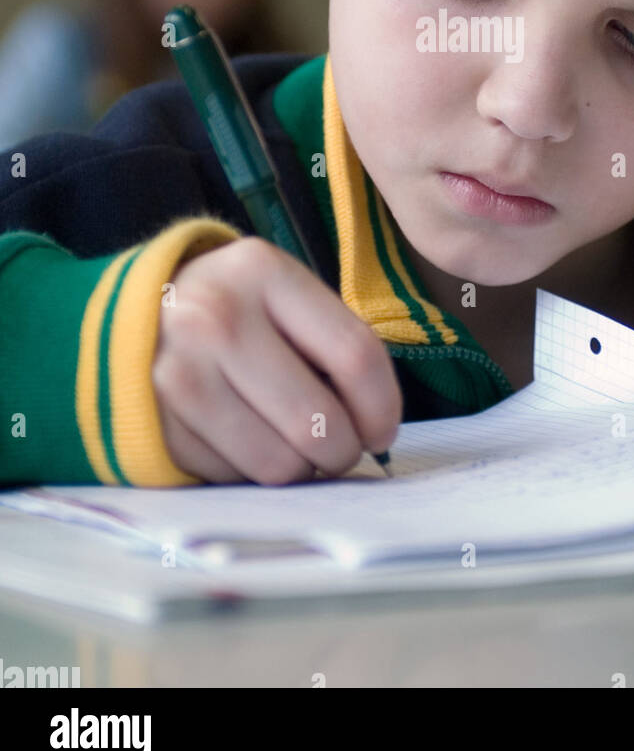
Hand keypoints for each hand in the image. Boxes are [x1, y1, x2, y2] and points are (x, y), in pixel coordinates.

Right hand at [152, 237, 401, 483]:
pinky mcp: (153, 424)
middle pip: (318, 420)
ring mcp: (177, 374)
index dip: (382, 405)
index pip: (354, 354)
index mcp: (263, 272)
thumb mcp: (280, 295)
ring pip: (278, 463)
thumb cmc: (233, 309)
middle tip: (340, 447)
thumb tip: (377, 426)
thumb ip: (331, 343)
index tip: (383, 428)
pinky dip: (248, 472)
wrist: (132, 317)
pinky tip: (243, 441)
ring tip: (294, 446)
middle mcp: (214, 319)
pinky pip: (232, 478)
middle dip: (344, 449)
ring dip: (300, 469)